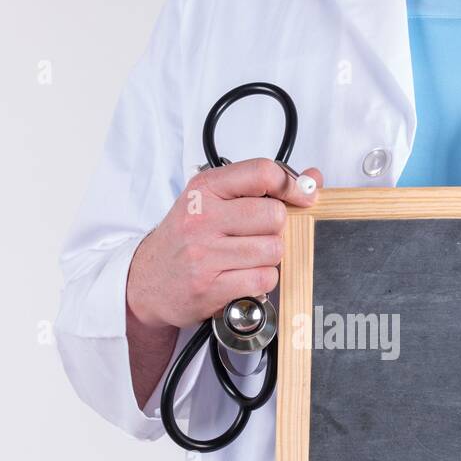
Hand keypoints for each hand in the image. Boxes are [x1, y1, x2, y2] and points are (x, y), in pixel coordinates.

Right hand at [126, 158, 322, 327]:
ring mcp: (204, 254)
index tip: (301, 197)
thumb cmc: (184, 239)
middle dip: (276, 229)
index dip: (292, 184)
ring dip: (269, 258)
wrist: (146, 281)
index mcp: (204, 190)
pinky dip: (262, 281)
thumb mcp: (212, 202)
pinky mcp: (210, 287)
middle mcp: (201, 218)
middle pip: (274, 215)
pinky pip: (264, 280)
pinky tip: (243, 278)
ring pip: (273, 250)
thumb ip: (261, 186)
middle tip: (257, 236)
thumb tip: (314, 178)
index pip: (262, 172)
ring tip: (247, 259)